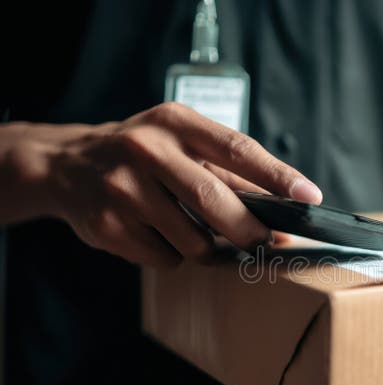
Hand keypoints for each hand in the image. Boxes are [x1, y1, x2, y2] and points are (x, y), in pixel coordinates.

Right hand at [0, 102, 321, 265]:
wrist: (67, 166)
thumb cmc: (143, 155)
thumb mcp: (183, 144)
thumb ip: (234, 175)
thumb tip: (286, 213)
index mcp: (175, 123)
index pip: (237, 148)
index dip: (278, 176)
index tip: (309, 198)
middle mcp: (146, 150)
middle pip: (213, 201)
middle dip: (249, 230)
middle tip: (264, 242)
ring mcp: (122, 189)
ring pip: (192, 240)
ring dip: (207, 248)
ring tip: (195, 233)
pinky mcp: (107, 226)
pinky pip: (164, 258)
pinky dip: (174, 257)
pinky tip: (159, 236)